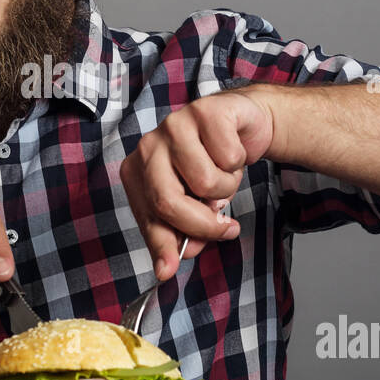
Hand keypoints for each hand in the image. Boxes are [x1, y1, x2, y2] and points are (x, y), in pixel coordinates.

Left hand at [120, 85, 274, 279]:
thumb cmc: (212, 165)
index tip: (174, 266)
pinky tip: (232, 150)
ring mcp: (174, 124)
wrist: (241, 126)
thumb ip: (178, 233)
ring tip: (225, 174)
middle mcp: (149, 146)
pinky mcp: (204, 111)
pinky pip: (229, 157)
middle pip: (168, 202)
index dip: (165, 245)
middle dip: (204, 225)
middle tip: (226, 228)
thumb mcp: (193, 204)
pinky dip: (239, 162)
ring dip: (228, 188)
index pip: (148, 218)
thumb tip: (168, 267)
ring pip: (206, 182)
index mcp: (137, 171)